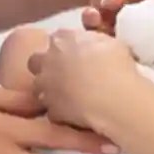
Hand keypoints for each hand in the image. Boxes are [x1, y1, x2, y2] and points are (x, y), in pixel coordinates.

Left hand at [28, 29, 143, 131]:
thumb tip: (93, 47)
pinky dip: (60, 113)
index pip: (58, 38)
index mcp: (63, 39)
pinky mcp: (51, 110)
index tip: (77, 55)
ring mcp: (46, 86)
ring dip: (49, 91)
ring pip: (38, 87)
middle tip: (64, 74)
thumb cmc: (117, 65)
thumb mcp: (112, 43)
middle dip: (46, 66)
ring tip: (68, 97)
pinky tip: (74, 115)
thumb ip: (94, 42)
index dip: (67, 47)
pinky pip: (52, 111)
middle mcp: (48, 60)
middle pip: (36, 60)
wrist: (113, 97)